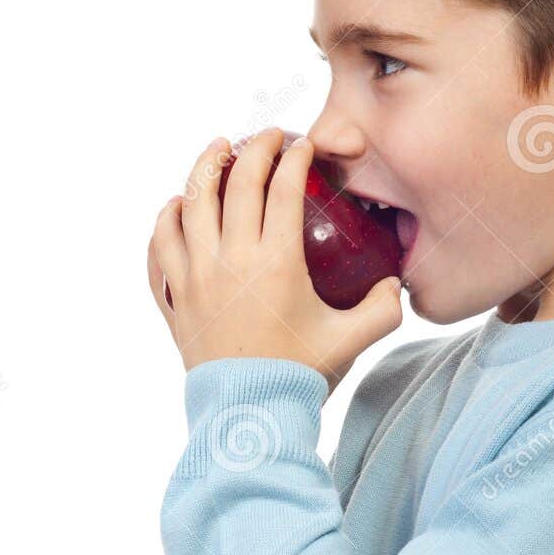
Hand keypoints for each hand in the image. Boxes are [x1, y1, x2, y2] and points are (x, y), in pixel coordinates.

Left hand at [147, 126, 403, 395]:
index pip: (282, 188)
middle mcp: (230, 260)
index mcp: (276, 262)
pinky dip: (165, 220)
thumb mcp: (353, 339)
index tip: (302, 145)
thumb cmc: (301, 376)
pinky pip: (159, 247)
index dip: (294, 157)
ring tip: (217, 150)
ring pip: (189, 205)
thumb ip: (382, 308)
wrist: (250, 417)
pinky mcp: (174, 299)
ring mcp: (195, 277)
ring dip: (203, 169)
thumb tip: (394, 283)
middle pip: (235, 183)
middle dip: (253, 149)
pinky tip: (174, 208)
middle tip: (266, 137)